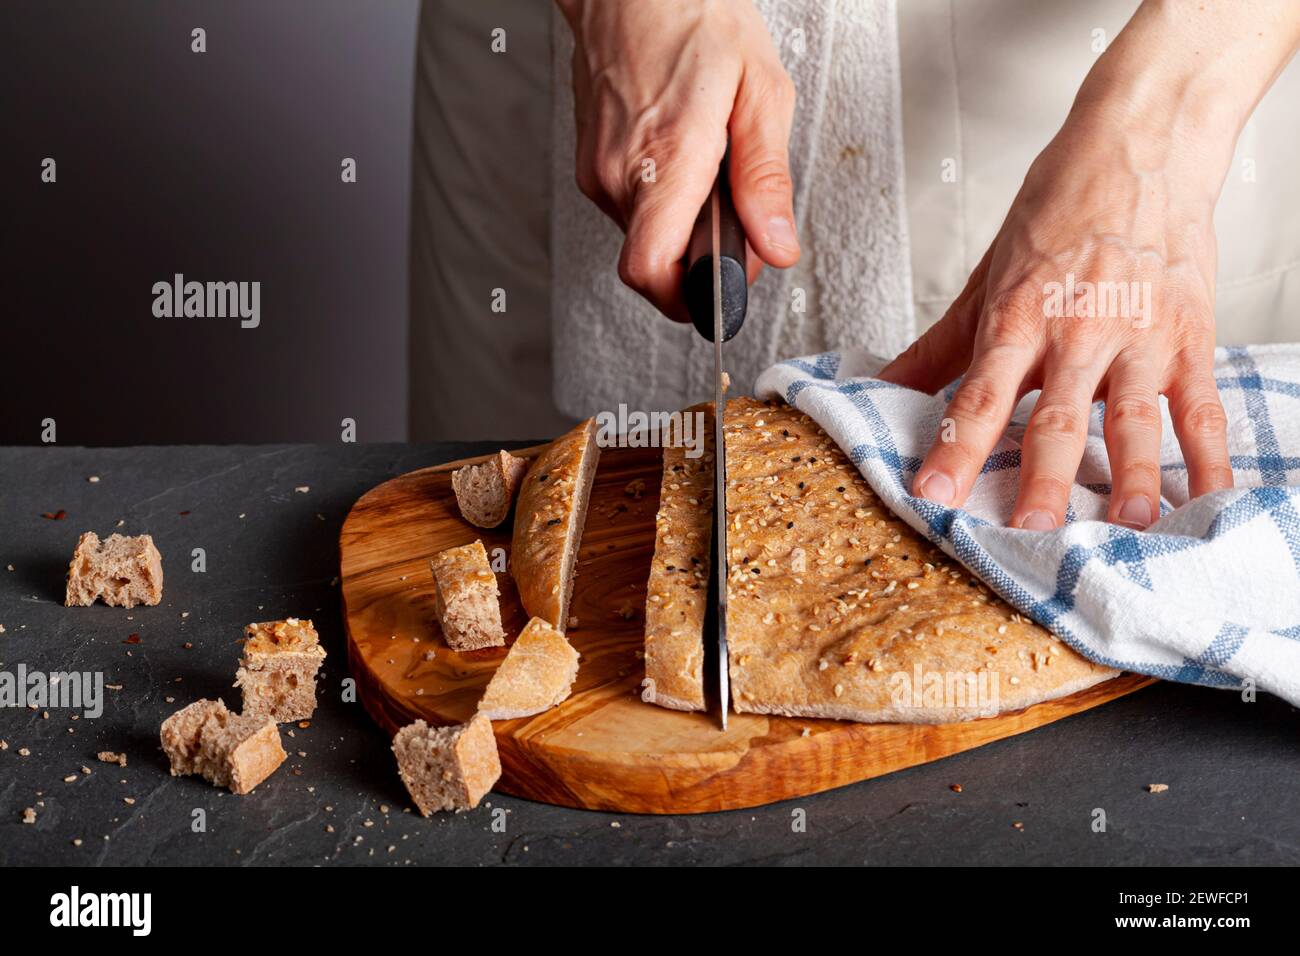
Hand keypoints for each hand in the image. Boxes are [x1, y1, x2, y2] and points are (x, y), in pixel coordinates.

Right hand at [556, 0, 799, 320]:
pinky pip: (630, 207)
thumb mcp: (760, 91)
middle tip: (735, 218)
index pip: (651, 271)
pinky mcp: (590, 164)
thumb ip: (766, 179)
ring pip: (643, 237)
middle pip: (653, 263)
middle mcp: (619, 174)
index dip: (687, 299)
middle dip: (698, 259)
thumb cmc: (692, 15)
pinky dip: (663, 200)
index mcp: (666, 161)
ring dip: (681, 225)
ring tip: (709, 170)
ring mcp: (598, 171)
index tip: (721, 290)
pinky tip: (682, 158)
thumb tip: (776, 246)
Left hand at [881, 0, 1299, 528]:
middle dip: (1042, 480)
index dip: (955, 447)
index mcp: (1020, 317)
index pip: (982, 395)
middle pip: (1057, 419)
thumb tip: (884, 386)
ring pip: (1134, 419)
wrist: (1141, 144)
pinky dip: (1207, 456)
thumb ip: (941, 345)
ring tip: (1127, 526)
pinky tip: (1207, 498)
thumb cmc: (1061, 208)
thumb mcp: (988, 275)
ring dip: (1133, 476)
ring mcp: (1139, 336)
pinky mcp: (1190, 337)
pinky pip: (1202, 407)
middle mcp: (1078, 332)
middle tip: (1029, 531)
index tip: (933, 493)